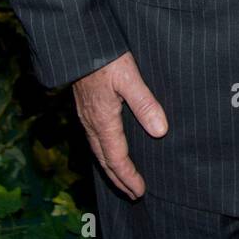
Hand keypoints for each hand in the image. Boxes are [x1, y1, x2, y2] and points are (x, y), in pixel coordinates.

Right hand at [72, 50, 167, 198]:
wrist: (78, 44)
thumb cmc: (105, 57)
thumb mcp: (130, 78)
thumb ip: (145, 104)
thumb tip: (160, 132)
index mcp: (103, 121)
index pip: (116, 158)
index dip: (128, 176)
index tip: (140, 191)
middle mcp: (91, 123)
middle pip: (104, 160)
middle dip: (119, 179)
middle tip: (133, 195)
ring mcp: (86, 116)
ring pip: (97, 151)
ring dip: (110, 168)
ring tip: (122, 179)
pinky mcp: (84, 108)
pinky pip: (93, 139)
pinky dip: (103, 153)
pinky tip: (108, 149)